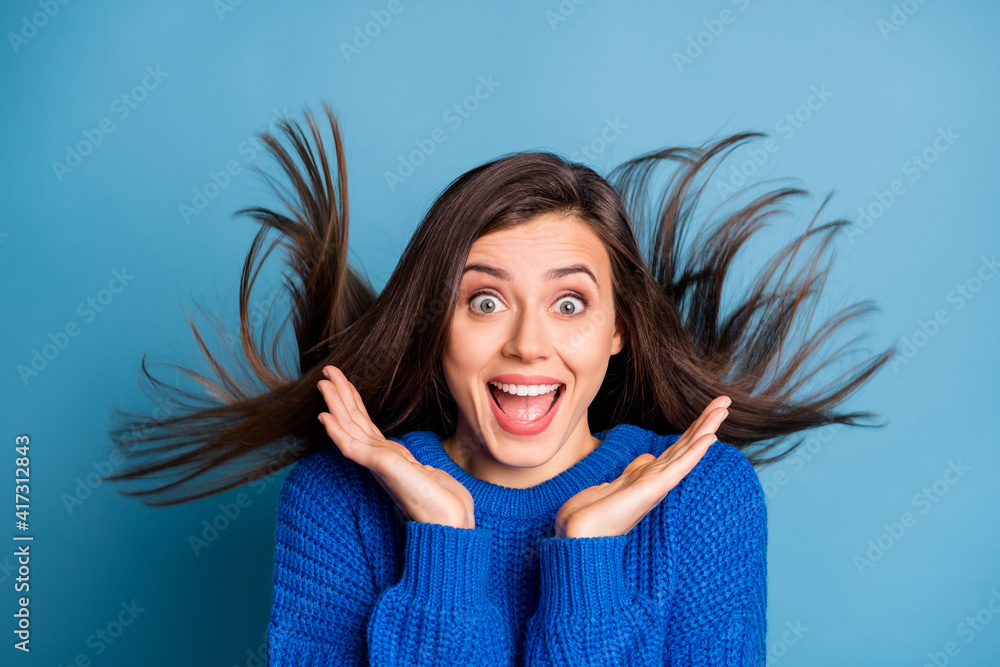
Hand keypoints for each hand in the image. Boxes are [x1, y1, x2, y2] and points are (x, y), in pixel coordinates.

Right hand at [316, 365, 475, 528]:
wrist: (451, 521)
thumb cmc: (443, 503)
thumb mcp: (429, 475)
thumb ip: (416, 465)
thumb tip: (414, 462)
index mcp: (388, 458)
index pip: (365, 424)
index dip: (352, 402)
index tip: (342, 382)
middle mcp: (379, 459)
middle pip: (354, 420)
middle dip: (340, 394)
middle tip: (326, 371)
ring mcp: (377, 464)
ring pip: (349, 428)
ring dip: (335, 404)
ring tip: (322, 383)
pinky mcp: (381, 468)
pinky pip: (352, 447)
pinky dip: (337, 431)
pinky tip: (325, 417)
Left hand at [553, 396, 731, 537]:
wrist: (579, 535)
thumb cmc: (590, 515)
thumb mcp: (612, 485)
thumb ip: (632, 472)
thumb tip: (645, 458)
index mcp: (649, 477)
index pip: (676, 447)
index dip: (693, 428)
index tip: (709, 409)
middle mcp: (657, 480)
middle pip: (686, 444)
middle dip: (706, 421)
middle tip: (725, 399)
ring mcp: (657, 485)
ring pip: (687, 450)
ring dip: (707, 428)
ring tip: (724, 407)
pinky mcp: (653, 489)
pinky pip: (678, 466)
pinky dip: (695, 451)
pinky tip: (710, 437)